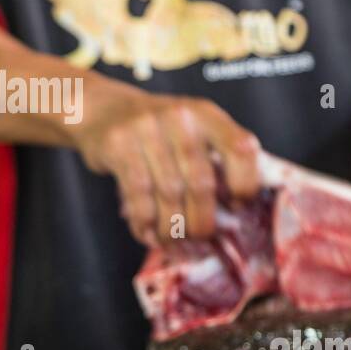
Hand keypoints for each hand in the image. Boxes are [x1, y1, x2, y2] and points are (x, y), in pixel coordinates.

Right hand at [76, 93, 261, 245]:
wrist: (105, 109)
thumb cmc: (159, 130)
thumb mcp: (193, 129)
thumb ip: (218, 156)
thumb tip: (245, 204)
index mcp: (206, 113)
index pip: (240, 148)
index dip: (245, 183)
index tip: (237, 205)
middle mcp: (179, 117)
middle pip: (200, 181)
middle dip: (202, 220)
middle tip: (200, 237)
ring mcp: (146, 128)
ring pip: (168, 192)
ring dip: (172, 227)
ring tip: (174, 240)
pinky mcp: (119, 144)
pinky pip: (138, 194)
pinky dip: (145, 222)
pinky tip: (149, 233)